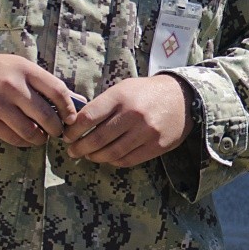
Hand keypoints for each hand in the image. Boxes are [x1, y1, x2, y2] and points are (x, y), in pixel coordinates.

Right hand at [0, 52, 76, 146]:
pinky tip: (27, 137)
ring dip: (42, 138)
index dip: (69, 109)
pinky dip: (26, 142)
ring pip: (31, 131)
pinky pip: (15, 138)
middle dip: (57, 128)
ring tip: (42, 136)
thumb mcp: (21, 67)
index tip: (71, 118)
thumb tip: (77, 102)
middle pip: (47, 116)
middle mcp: (12, 87)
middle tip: (58, 131)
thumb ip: (45, 83)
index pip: (58, 92)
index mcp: (25, 70)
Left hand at [65, 75, 192, 165]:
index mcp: (121, 96)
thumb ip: (103, 104)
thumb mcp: (123, 88)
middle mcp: (133, 114)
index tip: (67, 135)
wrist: (182, 98)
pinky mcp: (156, 146)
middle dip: (79, 147)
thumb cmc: (146, 92)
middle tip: (72, 150)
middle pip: (97, 138)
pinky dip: (113, 161)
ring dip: (94, 157)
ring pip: (111, 153)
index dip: (73, 130)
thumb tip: (77, 123)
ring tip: (88, 155)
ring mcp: (146, 132)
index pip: (88, 117)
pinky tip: (107, 157)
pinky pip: (128, 160)